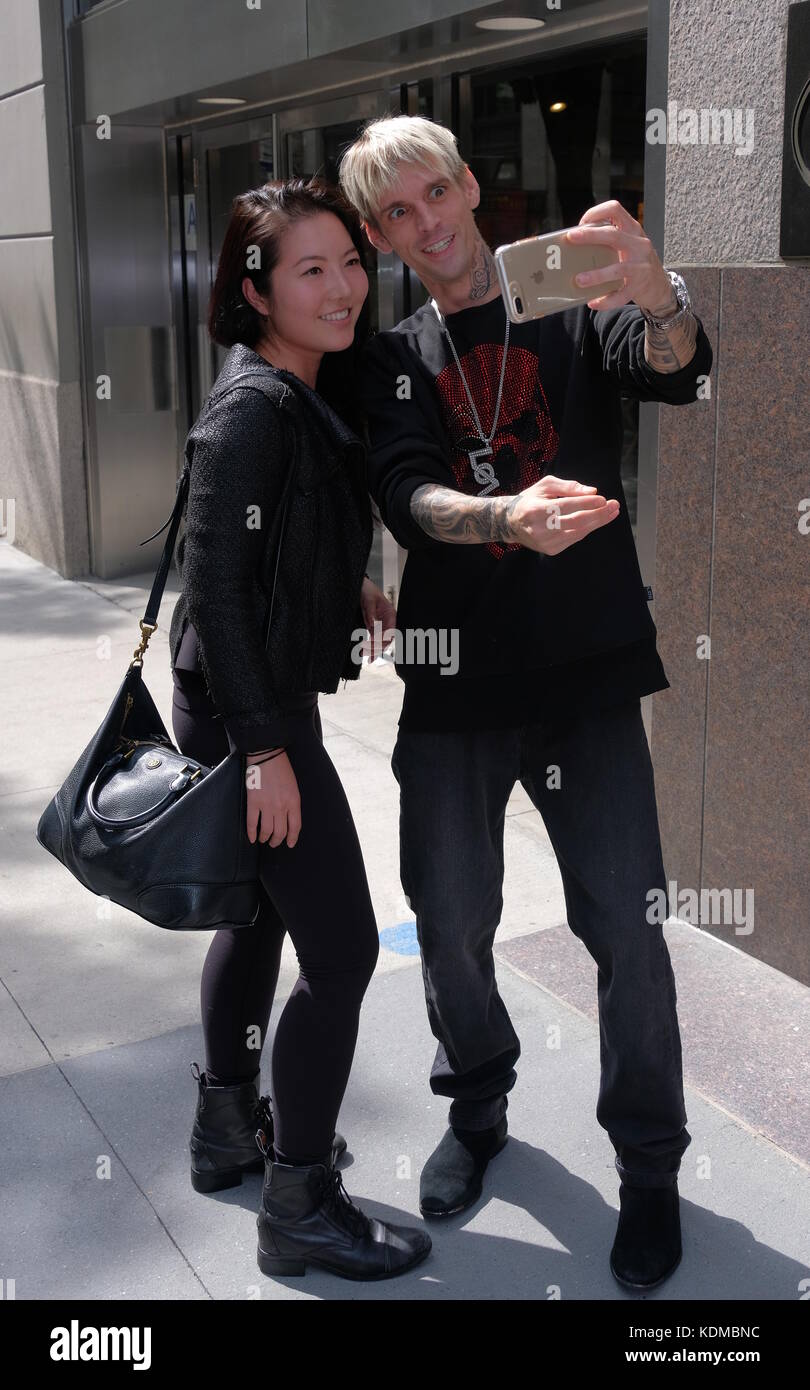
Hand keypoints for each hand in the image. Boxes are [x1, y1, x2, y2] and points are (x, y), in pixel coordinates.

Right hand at [244, 749, 300, 847]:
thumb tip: (287, 818)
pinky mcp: (253, 802)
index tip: (290, 843)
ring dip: (265, 838)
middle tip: (274, 843)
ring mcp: (266, 805)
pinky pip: (252, 823)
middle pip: (280, 832)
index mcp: (294, 801)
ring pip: (266, 831)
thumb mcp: (293, 786)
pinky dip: (252, 833)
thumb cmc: (281, 768)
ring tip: (263, 840)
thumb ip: (292, 802)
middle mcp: (281, 806)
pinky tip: (252, 838)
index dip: (292, 838)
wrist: (267, 755)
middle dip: (277, 841)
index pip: (295, 826)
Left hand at [359, 576, 397, 660]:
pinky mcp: (374, 626)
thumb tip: (372, 625)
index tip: (373, 644)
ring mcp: (381, 624)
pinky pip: (375, 638)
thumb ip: (371, 613)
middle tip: (369, 656)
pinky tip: (368, 653)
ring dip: (375, 650)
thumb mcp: (369, 600)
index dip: (383, 639)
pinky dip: (372, 646)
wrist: (361, 585)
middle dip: (379, 648)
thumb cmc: (367, 589)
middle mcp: (388, 620)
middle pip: (387, 638)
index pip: (391, 631)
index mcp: (390, 614)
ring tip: (368, 658)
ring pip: (381, 641)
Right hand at [510, 475, 618, 554]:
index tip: (603, 499)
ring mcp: (545, 542)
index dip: (586, 504)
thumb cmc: (530, 500)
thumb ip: (568, 487)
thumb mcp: (545, 486)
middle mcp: (540, 528)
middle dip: (598, 514)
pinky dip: (587, 529)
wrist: (510, 523)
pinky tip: (596, 520)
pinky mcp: (551, 550)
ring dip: (598, 522)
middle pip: (576, 522)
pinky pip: (574, 538)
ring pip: (578, 532)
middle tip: (614, 506)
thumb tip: (592, 492)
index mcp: (536, 510)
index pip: (566, 506)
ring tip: (612, 512)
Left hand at [566, 201, 677, 315]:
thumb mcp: (628, 245)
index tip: (581, 223)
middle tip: (571, 239)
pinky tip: (593, 302)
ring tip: (579, 280)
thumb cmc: (636, 263)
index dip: (597, 212)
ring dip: (596, 275)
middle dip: (590, 235)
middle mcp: (639, 244)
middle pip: (613, 235)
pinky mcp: (639, 286)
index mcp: (633, 230)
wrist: (660, 286)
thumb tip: (576, 246)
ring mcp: (641, 266)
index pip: (616, 209)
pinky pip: (621, 295)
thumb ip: (609, 241)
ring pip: (617, 269)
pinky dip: (606, 300)